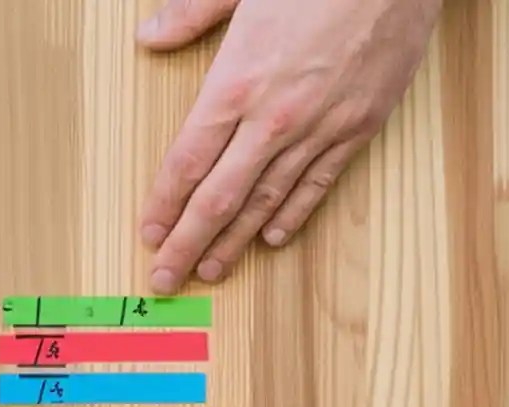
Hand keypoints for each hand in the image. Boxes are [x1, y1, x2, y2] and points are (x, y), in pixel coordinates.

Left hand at [137, 0, 440, 291]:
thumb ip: (190, 14)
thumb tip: (149, 36)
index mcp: (236, 84)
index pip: (187, 163)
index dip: (164, 205)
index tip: (149, 234)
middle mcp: (273, 119)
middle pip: (219, 198)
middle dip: (187, 244)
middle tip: (166, 278)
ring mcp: (319, 128)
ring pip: (267, 200)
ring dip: (236, 241)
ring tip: (211, 270)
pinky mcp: (360, 126)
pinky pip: (319, 183)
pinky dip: (294, 214)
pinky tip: (274, 239)